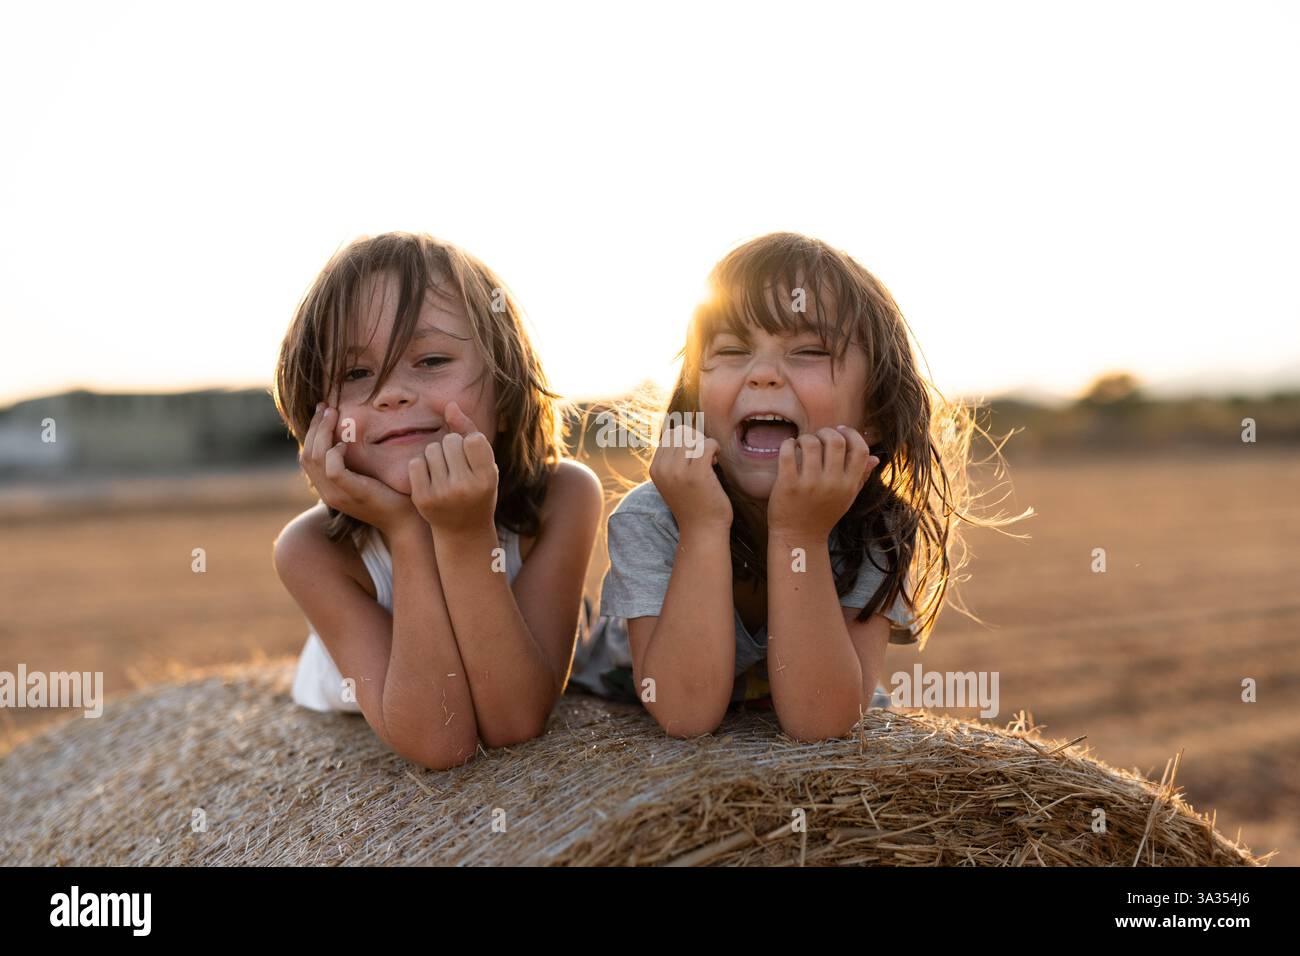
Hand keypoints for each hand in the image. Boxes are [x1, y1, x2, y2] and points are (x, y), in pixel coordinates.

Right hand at [300, 404, 423, 536]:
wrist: (406, 521)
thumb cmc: (392, 495)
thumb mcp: (367, 476)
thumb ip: (356, 461)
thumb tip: (352, 436)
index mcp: (329, 488)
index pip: (307, 457)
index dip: (312, 432)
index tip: (322, 411)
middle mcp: (328, 492)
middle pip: (307, 455)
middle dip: (315, 427)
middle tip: (325, 407)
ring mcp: (338, 495)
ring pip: (316, 459)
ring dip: (322, 433)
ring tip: (333, 415)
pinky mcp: (353, 493)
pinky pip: (333, 470)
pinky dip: (334, 454)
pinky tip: (345, 445)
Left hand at [408, 400, 498, 534]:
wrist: (463, 531)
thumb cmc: (477, 490)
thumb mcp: (485, 463)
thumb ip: (469, 431)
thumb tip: (450, 405)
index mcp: (486, 478)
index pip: (472, 438)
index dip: (470, 443)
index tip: (472, 458)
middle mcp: (465, 487)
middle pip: (450, 441)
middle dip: (452, 448)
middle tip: (458, 467)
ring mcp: (442, 494)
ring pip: (431, 449)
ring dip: (436, 455)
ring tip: (445, 472)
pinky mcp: (422, 498)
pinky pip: (416, 463)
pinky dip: (422, 466)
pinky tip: (431, 479)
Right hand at [649, 422, 731, 530]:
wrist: (702, 530)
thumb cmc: (693, 504)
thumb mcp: (674, 481)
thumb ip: (673, 460)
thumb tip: (685, 431)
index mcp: (655, 469)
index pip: (670, 436)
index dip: (686, 441)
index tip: (695, 457)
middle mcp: (663, 469)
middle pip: (682, 433)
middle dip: (696, 440)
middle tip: (705, 458)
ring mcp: (678, 472)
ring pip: (694, 437)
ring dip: (706, 445)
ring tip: (711, 461)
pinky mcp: (697, 474)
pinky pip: (707, 444)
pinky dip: (715, 447)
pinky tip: (716, 460)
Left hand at [768, 426, 878, 538]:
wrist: (798, 537)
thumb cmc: (823, 515)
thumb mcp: (846, 498)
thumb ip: (860, 477)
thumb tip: (876, 458)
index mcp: (849, 485)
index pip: (861, 450)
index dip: (852, 434)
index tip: (840, 431)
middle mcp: (832, 484)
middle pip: (835, 441)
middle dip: (826, 432)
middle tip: (818, 437)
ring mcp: (810, 484)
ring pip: (811, 443)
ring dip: (805, 438)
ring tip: (801, 444)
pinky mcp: (788, 485)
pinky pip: (787, 452)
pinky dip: (788, 444)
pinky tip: (789, 447)